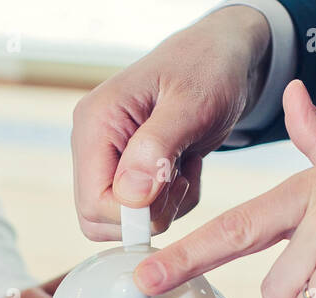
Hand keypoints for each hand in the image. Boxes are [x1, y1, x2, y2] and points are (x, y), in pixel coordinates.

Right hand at [71, 5, 271, 239]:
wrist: (222, 57)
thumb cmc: (209, 68)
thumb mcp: (192, 104)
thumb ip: (158, 148)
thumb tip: (131, 195)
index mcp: (96, 122)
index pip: (93, 203)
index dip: (134, 212)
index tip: (173, 186)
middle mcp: (93, 143)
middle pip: (99, 219)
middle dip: (147, 214)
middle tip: (181, 180)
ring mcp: (108, 158)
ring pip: (122, 221)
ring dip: (163, 209)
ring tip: (185, 168)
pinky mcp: (127, 170)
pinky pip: (141, 213)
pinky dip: (172, 204)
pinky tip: (186, 168)